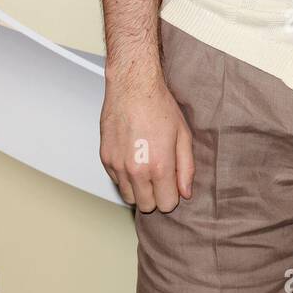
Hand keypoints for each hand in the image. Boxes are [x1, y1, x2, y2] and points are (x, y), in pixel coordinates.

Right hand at [99, 70, 194, 213]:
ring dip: (138, 189)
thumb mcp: (183, 135)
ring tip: (145, 167)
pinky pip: (116, 181)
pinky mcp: (105, 159)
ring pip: (129, 197)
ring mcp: (118, 166)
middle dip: (155, 195)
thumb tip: (185, 192)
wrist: (132, 86)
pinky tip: (133, 157)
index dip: (171, 196)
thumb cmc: (158, 106)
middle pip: (146, 205)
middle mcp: (136, 170)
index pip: (165, 204)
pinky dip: (124, 176)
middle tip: (159, 176)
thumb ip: (186, 168)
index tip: (171, 184)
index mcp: (159, 166)